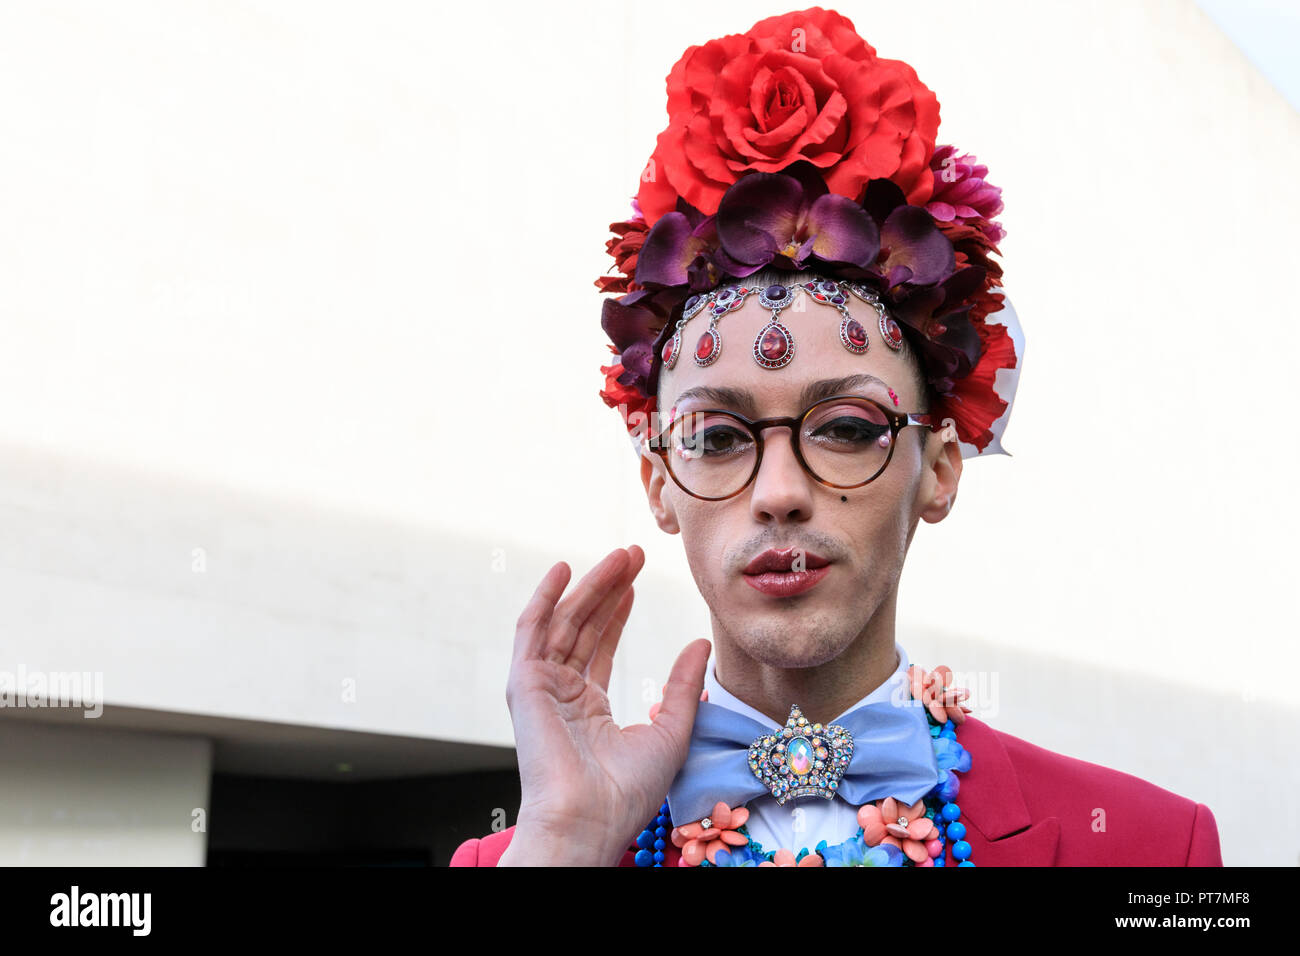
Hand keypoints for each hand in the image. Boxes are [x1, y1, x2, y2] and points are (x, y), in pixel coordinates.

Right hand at [498, 545, 709, 865]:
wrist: (590, 819)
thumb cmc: (627, 792)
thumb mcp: (671, 730)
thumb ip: (682, 685)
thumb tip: (701, 644)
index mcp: (588, 708)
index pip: (600, 645)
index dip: (619, 609)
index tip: (638, 579)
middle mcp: (561, 693)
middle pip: (584, 625)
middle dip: (609, 588)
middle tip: (633, 554)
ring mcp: (541, 687)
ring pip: (565, 621)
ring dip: (590, 585)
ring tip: (620, 556)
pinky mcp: (526, 684)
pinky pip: (532, 630)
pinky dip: (545, 597)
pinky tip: (564, 569)